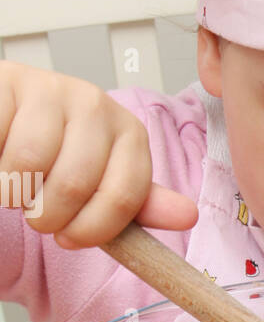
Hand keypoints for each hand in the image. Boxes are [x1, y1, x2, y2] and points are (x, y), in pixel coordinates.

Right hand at [0, 60, 197, 246]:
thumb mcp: (100, 183)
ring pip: (30, 165)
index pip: (125, 197)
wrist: (5, 115)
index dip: (91, 230)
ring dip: (14, 191)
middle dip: (46, 216)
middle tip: (36, 211)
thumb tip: (187, 216)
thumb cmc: (53, 155)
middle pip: (75, 185)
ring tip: (15, 182)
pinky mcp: (10, 83)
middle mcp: (97, 104)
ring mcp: (52, 88)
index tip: (70, 237)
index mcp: (128, 133)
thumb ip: (136, 205)